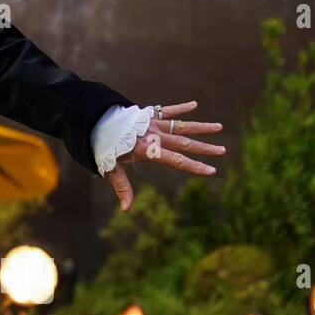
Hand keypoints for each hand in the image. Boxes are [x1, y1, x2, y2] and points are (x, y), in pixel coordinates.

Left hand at [105, 100, 225, 212]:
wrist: (92, 121)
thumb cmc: (102, 147)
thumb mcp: (110, 167)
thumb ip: (122, 187)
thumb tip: (126, 210)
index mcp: (147, 149)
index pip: (175, 160)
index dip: (194, 166)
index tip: (212, 170)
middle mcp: (153, 135)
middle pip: (183, 142)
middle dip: (204, 148)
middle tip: (223, 151)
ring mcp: (152, 123)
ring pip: (180, 124)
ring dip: (200, 126)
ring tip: (219, 127)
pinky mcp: (148, 114)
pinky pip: (166, 110)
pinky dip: (180, 107)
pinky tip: (194, 104)